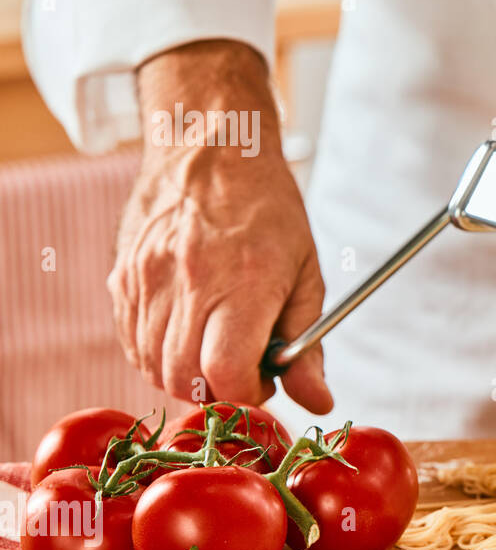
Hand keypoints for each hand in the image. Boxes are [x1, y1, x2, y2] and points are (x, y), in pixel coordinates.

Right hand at [109, 40, 332, 412]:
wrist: (213, 147)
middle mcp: (187, 283)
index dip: (248, 393)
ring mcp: (147, 280)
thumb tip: (318, 402)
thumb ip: (308, 346)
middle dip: (217, 389)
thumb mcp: (307, 275)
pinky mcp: (122, 277)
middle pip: (185, 379)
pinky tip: (188, 329)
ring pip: (153, 367)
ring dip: (186, 374)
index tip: (263, 377)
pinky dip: (158, 354)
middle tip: (242, 363)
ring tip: (216, 341)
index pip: (226, 373)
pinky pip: (131, 344)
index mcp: (243, 282)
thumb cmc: (269, 211)